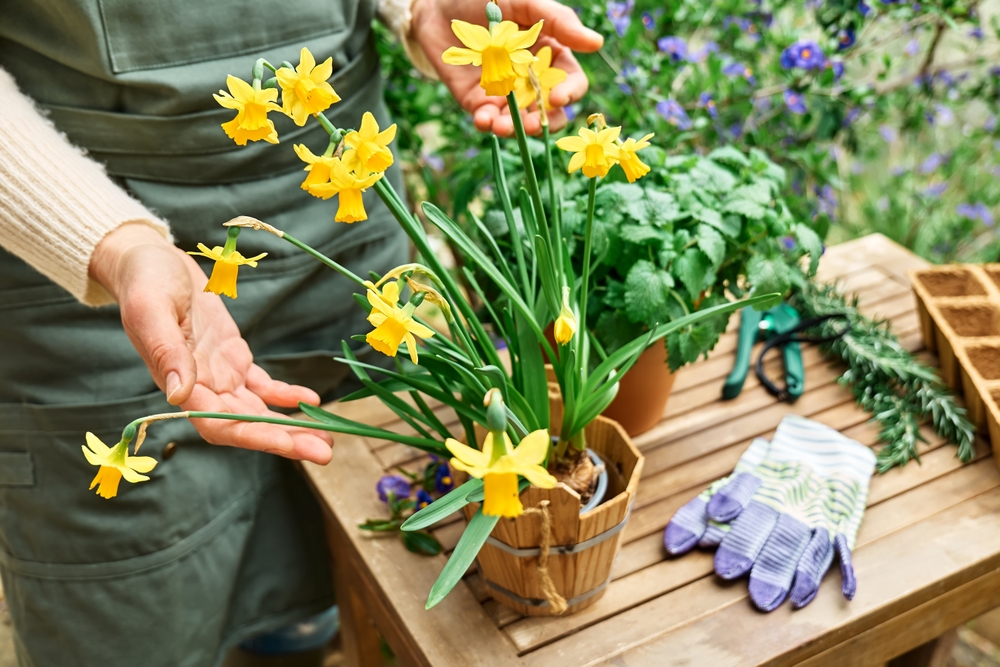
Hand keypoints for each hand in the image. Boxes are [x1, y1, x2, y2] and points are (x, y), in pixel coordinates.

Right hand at [90, 223, 333, 463]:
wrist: (148, 261)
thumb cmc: (145, 280)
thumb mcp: (150, 308)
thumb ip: (165, 351)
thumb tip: (177, 394)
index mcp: (180, 382)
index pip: (219, 423)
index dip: (254, 436)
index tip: (287, 444)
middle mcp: (202, 388)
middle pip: (246, 425)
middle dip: (285, 440)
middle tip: (325, 453)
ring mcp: (219, 375)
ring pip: (259, 411)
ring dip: (292, 426)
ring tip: (327, 439)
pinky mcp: (232, 358)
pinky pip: (262, 386)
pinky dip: (286, 396)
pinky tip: (311, 401)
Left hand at [411, 0, 602, 136]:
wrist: (439, 5)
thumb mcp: (526, 3)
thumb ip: (558, 21)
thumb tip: (596, 43)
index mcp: (550, 56)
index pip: (570, 82)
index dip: (569, 93)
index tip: (557, 97)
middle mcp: (530, 80)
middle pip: (547, 112)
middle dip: (542, 122)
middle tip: (532, 124)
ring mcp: (505, 94)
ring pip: (519, 122)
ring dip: (515, 129)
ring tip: (503, 126)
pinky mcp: (478, 101)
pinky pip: (487, 120)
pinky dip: (487, 124)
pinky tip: (484, 120)